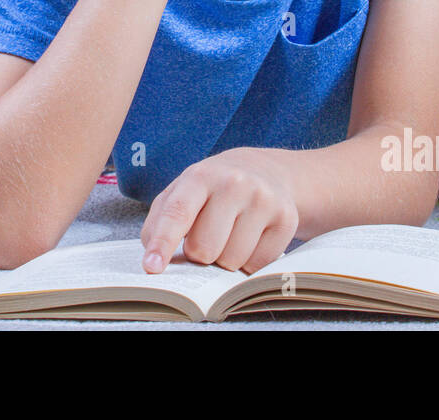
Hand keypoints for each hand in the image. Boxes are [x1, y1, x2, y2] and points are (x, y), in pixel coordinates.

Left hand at [139, 147, 300, 274]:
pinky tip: (251, 238)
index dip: (163, 243)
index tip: (151, 268)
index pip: (178, 213)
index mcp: (200, 176)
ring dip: (225, 260)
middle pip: (204, 249)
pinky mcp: (286, 218)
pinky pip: (258, 265)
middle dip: (199, 254)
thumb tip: (155, 260)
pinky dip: (249, 262)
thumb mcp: (182, 191)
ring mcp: (263, 200)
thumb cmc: (213, 189)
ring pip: (232, 261)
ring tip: (230, 234)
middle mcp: (234, 183)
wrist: (266, 171)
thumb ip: (160, 222)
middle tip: (206, 236)